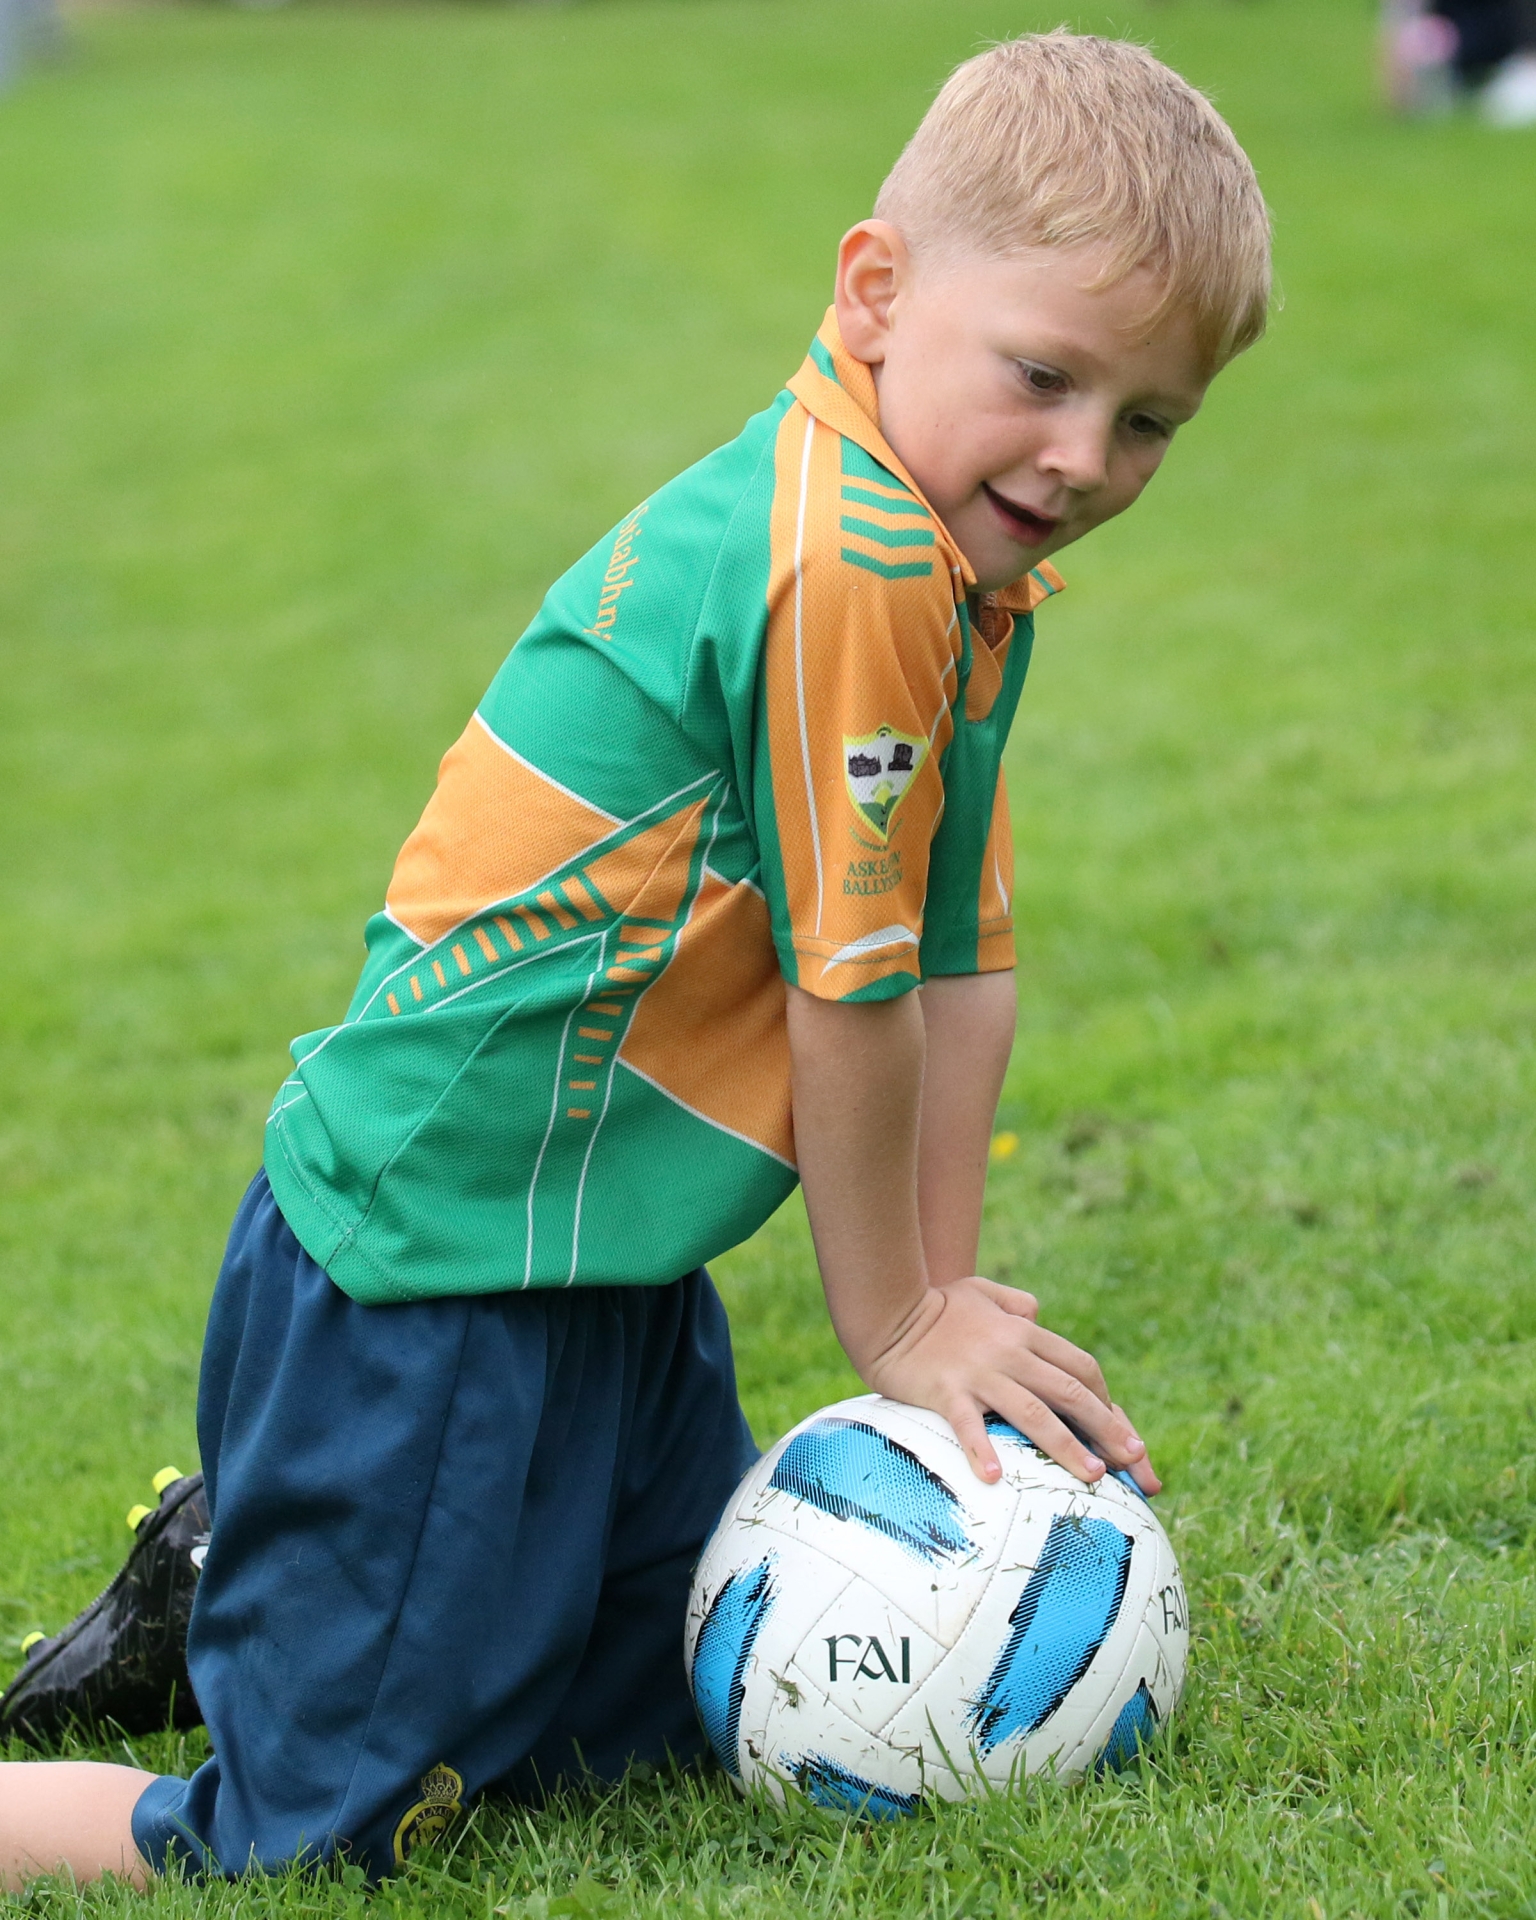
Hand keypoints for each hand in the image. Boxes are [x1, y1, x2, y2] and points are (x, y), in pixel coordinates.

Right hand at [860, 1275, 1161, 1491]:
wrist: (888, 1307)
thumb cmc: (935, 1302)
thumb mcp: (983, 1292)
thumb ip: (1015, 1303)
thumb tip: (1037, 1314)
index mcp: (1024, 1332)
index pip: (1081, 1368)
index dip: (1106, 1402)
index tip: (1123, 1434)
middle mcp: (1011, 1353)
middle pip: (1072, 1392)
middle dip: (1108, 1429)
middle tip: (1136, 1463)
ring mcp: (980, 1374)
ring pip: (1036, 1413)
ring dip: (1069, 1446)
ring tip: (1095, 1477)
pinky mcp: (947, 1391)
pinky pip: (970, 1425)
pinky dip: (984, 1451)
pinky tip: (995, 1480)